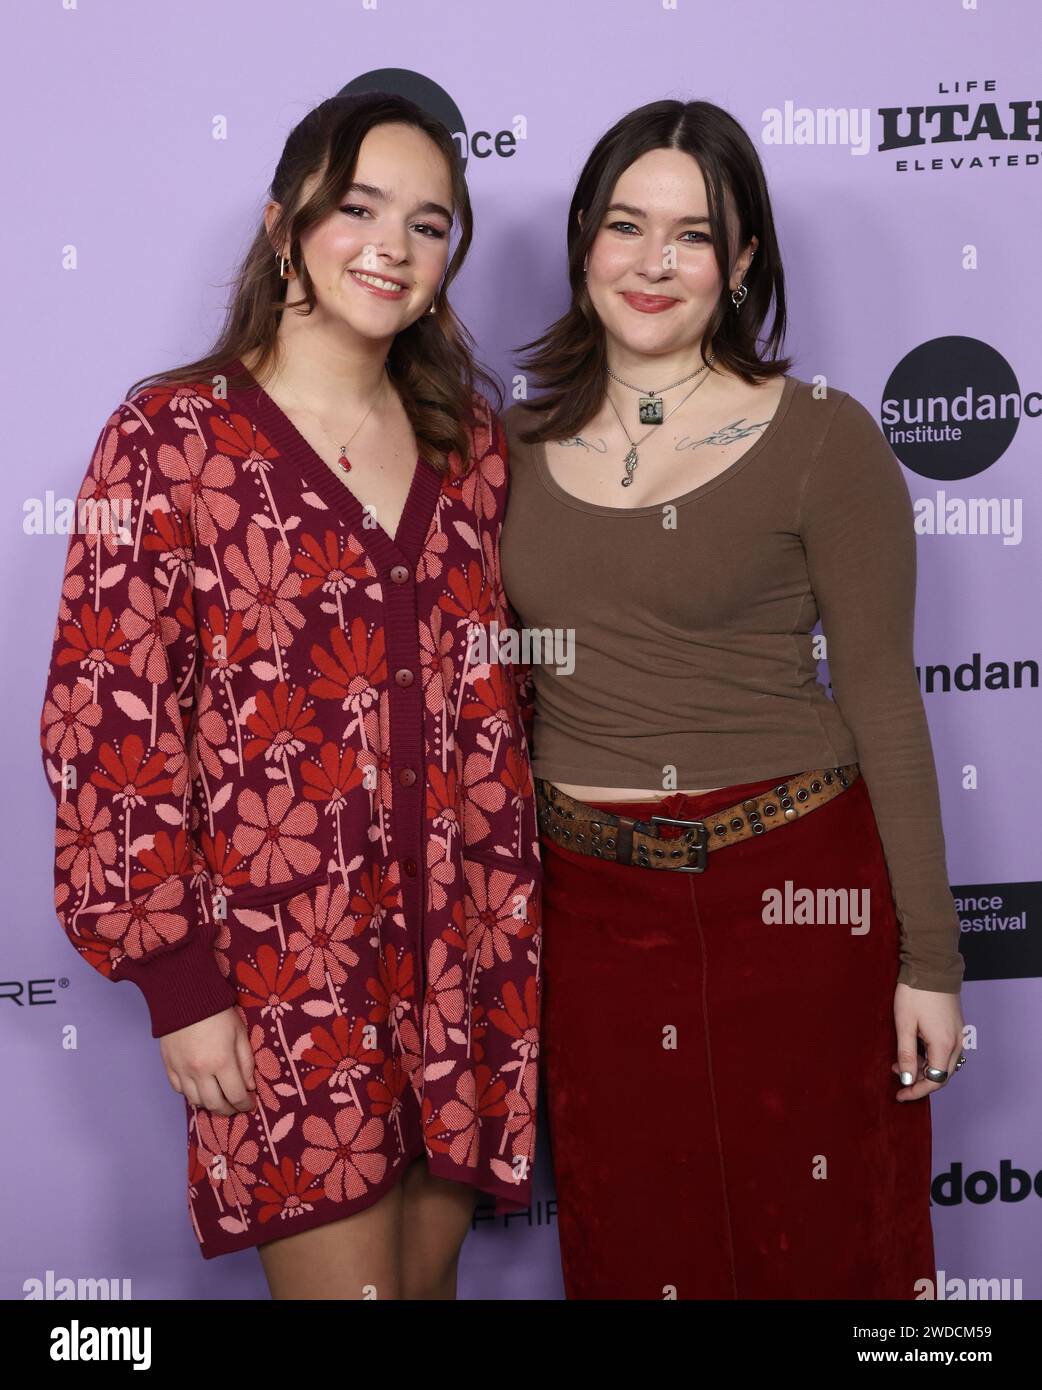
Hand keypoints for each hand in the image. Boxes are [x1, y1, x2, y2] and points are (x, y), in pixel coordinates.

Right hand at [158, 1007, 256, 1115]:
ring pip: (196, 1101)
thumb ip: (246, 1062)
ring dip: (210, 1104)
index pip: (236, 1095)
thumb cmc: (218, 1012)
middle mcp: (200, 1071)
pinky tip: (200, 1088)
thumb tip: (249, 1086)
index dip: (245, 1104)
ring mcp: (182, 1070)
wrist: (185, 996)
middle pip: (215, 1104)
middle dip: (229, 1110)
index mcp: (222, 1061)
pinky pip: (179, 1090)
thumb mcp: (240, 1033)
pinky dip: (191, 1094)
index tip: (250, 1105)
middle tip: (236, 1107)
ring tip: (220, 1099)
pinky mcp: (169, 1066)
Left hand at [892, 982, 963, 1101]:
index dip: (917, 1091)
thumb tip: (906, 1079)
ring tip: (899, 1062)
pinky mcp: (956, 1026)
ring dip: (924, 1068)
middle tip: (897, 1077)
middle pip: (942, 1075)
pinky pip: (946, 1051)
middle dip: (919, 1081)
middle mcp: (956, 1043)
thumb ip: (906, 1054)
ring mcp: (959, 1034)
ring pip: (944, 1064)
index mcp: (944, 1045)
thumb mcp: (904, 1024)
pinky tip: (914, 1049)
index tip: (900, 1094)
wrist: (932, 965)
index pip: (935, 1081)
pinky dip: (930, 1057)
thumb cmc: (915, 992)